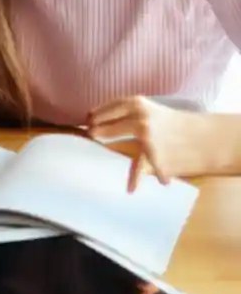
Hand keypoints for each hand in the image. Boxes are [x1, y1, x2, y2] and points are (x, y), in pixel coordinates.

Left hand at [87, 96, 210, 192]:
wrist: (205, 138)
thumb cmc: (173, 124)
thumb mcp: (150, 110)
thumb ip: (128, 114)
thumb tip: (95, 120)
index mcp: (137, 104)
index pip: (107, 109)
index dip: (95, 114)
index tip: (87, 119)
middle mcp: (139, 119)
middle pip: (106, 125)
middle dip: (96, 130)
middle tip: (90, 134)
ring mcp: (146, 138)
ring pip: (115, 141)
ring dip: (106, 143)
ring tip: (96, 143)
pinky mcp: (154, 157)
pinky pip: (139, 169)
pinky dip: (135, 180)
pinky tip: (130, 189)